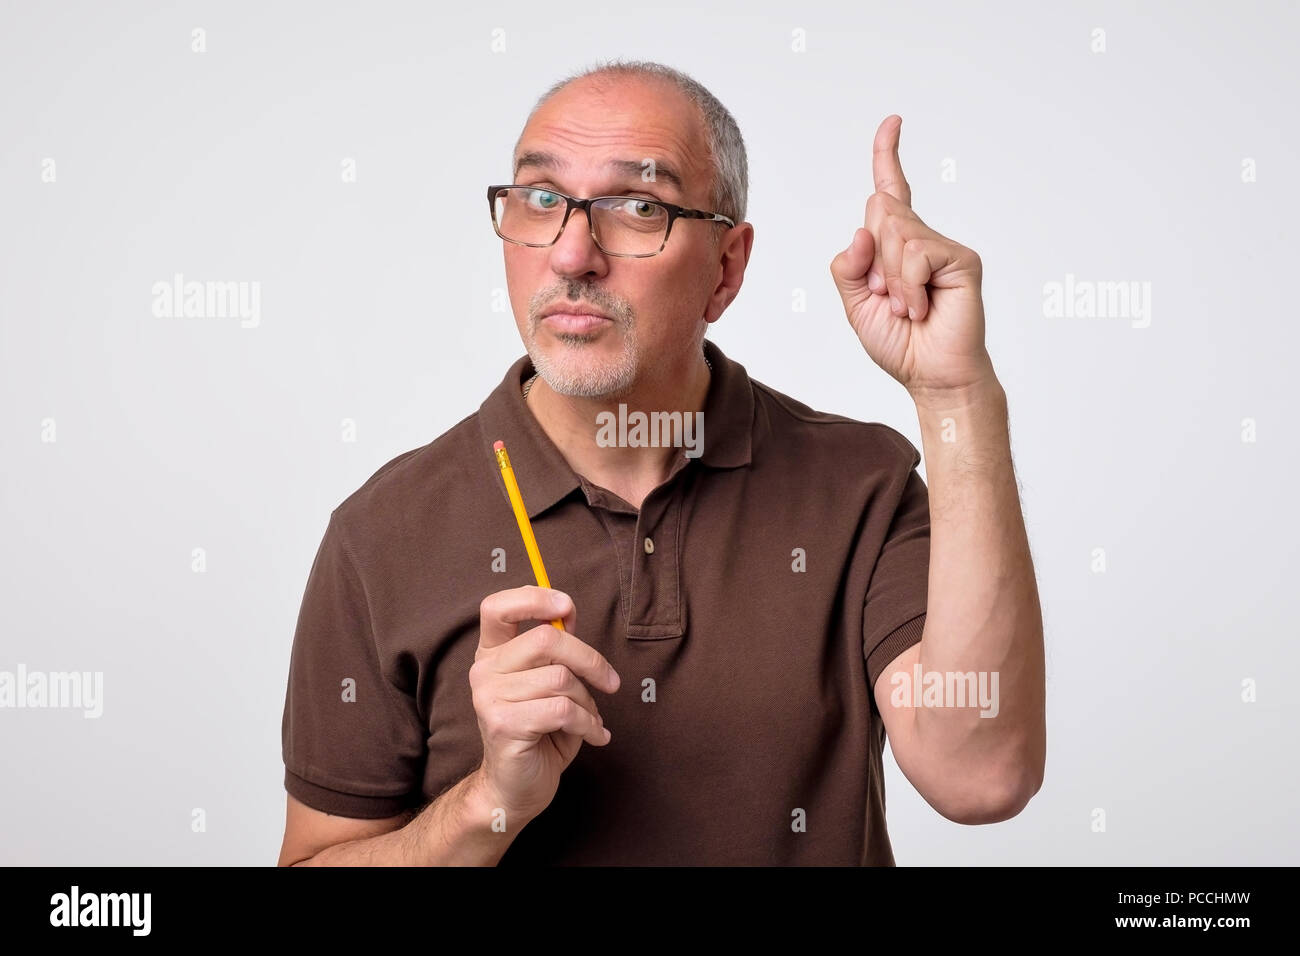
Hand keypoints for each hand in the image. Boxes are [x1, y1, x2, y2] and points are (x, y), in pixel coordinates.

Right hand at [470, 585, 619, 823]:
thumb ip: (555, 649)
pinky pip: (563, 710)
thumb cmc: (540, 731)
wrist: (517, 787)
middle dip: (589, 660)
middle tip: (609, 682)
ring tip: (591, 719)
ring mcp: (489, 697)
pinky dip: (589, 724)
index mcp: (492, 654)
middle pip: (546, 640)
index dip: (534, 597)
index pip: (497, 607)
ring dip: (589, 701)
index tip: (567, 607)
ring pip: (560, 678)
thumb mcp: (550, 683)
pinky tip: (593, 735)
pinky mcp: (504, 724)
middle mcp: (484, 671)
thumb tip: (568, 613)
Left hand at [829, 114, 995, 398]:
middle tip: (887, 299)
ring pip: (894, 234)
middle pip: (878, 212)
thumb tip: (862, 229)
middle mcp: (920, 239)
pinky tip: (921, 308)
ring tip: (907, 308)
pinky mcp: (961, 258)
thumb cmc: (900, 342)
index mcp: (894, 246)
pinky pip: (915, 254)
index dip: (888, 155)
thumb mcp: (855, 304)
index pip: (890, 191)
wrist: (931, 375)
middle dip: (871, 261)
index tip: (893, 122)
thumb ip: (847, 267)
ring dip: (889, 280)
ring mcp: (942, 246)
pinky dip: (907, 286)